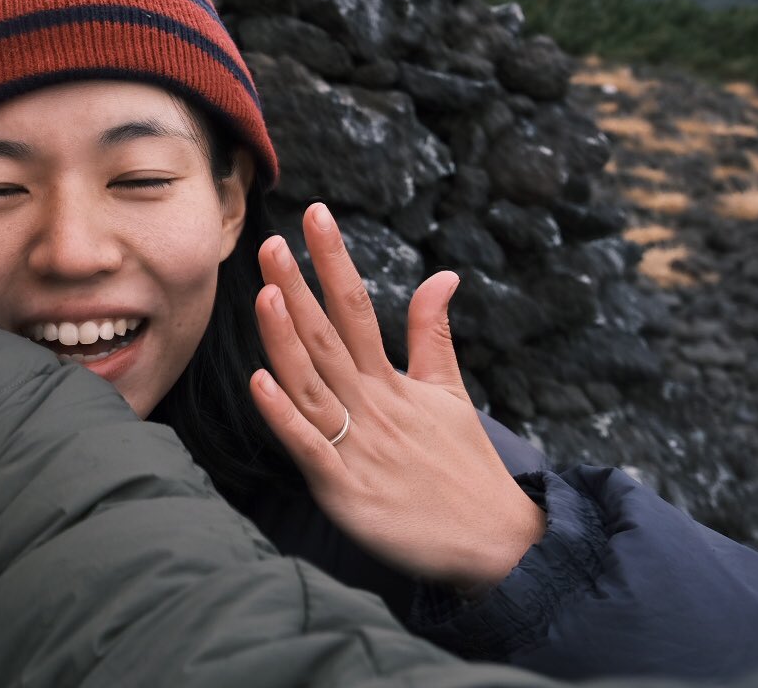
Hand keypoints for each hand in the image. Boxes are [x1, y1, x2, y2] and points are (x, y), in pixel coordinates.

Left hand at [248, 203, 545, 593]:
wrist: (497, 543)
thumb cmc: (464, 466)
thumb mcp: (450, 391)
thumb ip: (433, 333)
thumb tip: (442, 275)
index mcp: (391, 380)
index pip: (357, 307)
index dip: (333, 260)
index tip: (314, 215)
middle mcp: (372, 405)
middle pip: (327, 338)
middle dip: (298, 289)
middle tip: (269, 243)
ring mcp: (358, 446)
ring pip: (311, 384)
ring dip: (286, 340)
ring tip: (265, 294)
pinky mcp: (345, 489)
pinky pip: (309, 446)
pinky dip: (284, 416)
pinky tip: (260, 382)